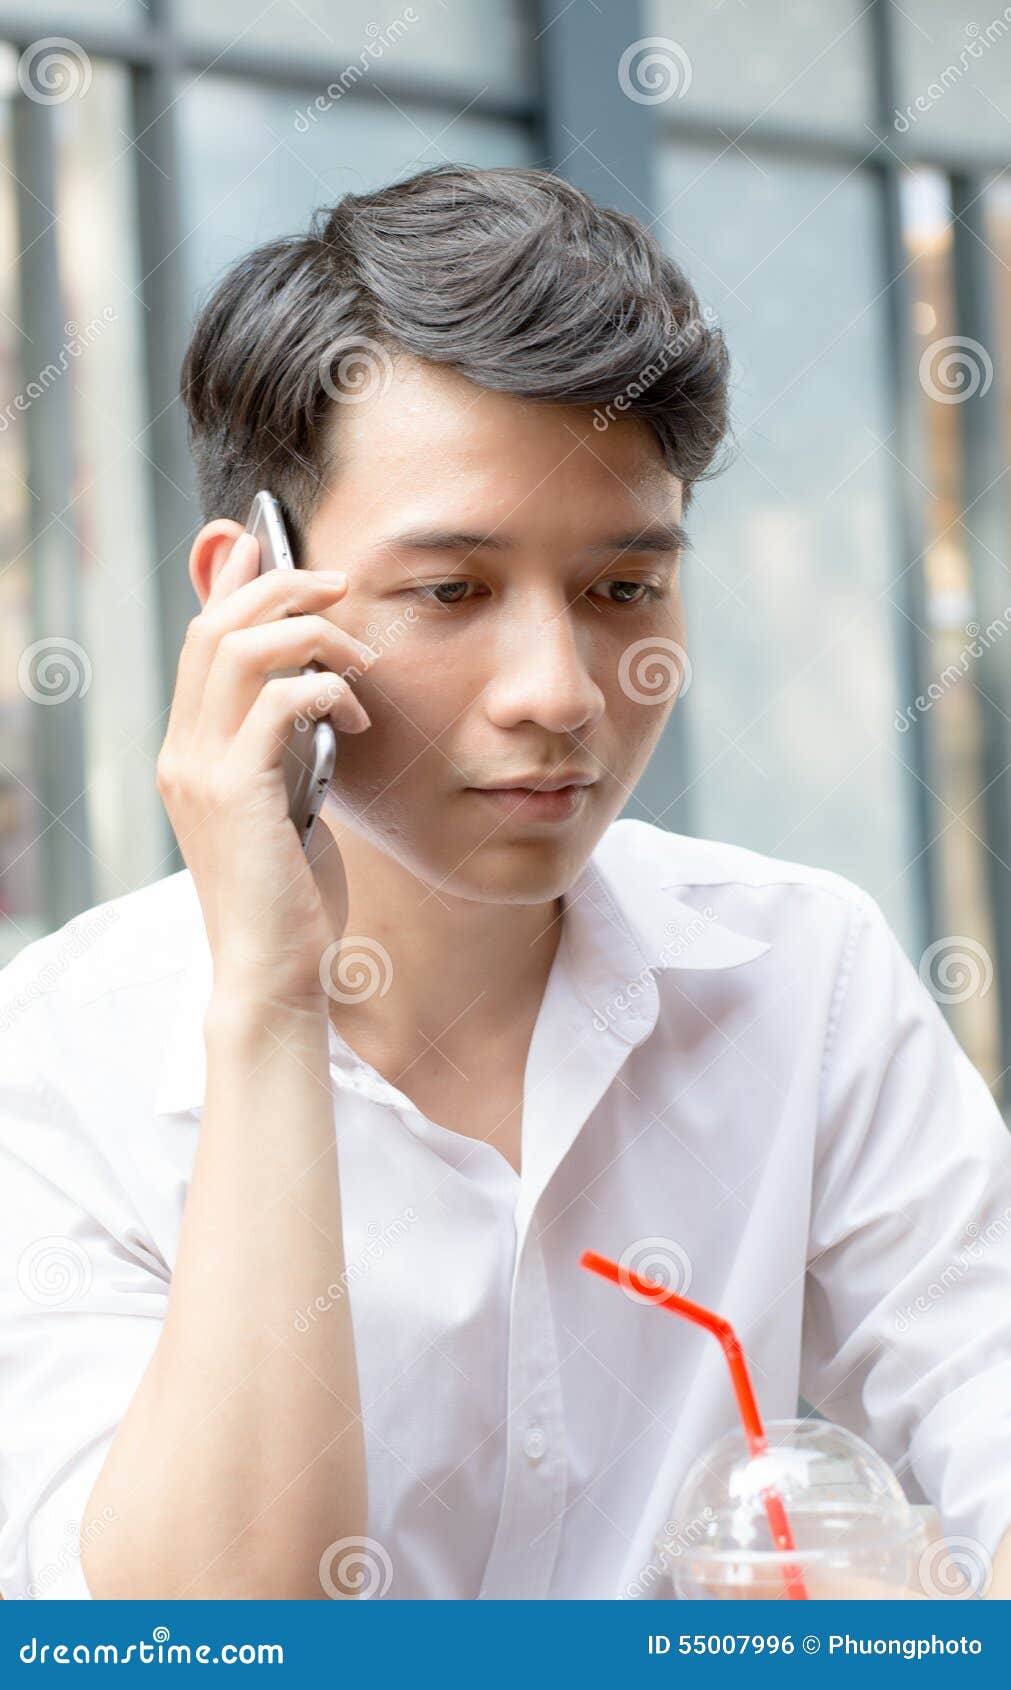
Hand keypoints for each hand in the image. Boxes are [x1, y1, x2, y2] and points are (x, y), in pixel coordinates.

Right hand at [156, 530, 376, 1005]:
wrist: (275, 973)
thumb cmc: (292, 897)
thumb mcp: (285, 805)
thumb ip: (285, 748)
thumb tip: (313, 694)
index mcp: (188, 750)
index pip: (201, 640)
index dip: (235, 585)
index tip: (275, 549)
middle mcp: (181, 752)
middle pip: (215, 627)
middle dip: (279, 586)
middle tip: (339, 582)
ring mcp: (201, 771)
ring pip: (241, 650)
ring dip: (311, 634)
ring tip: (362, 657)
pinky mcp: (237, 793)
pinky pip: (280, 703)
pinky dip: (327, 691)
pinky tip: (361, 719)